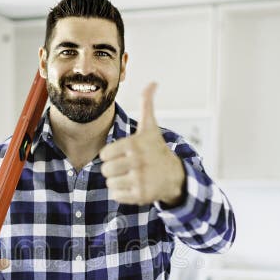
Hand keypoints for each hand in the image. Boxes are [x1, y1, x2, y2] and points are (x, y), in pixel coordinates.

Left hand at [99, 83, 185, 205]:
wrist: (174, 175)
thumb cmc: (156, 149)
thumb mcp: (150, 127)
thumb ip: (147, 104)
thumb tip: (153, 82)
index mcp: (134, 144)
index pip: (104, 155)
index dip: (111, 155)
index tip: (124, 154)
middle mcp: (138, 162)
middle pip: (105, 170)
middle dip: (113, 169)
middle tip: (127, 167)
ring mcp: (140, 179)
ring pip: (110, 184)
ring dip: (117, 182)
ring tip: (131, 176)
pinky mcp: (141, 195)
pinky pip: (116, 196)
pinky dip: (122, 194)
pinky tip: (134, 186)